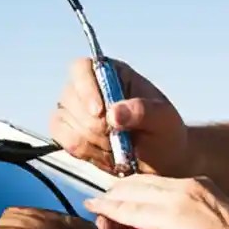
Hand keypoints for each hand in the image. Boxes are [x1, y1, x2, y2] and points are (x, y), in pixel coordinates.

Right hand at [51, 57, 191, 175]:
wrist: (161, 160)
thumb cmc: (164, 133)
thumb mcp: (164, 119)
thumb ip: (143, 111)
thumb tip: (115, 112)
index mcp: (112, 73)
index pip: (82, 68)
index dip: (86, 88)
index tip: (100, 113)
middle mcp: (88, 87)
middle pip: (70, 98)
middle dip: (95, 126)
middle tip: (121, 139)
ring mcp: (74, 110)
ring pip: (64, 123)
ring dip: (93, 142)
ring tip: (119, 148)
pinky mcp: (68, 133)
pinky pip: (63, 140)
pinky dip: (86, 152)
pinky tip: (107, 155)